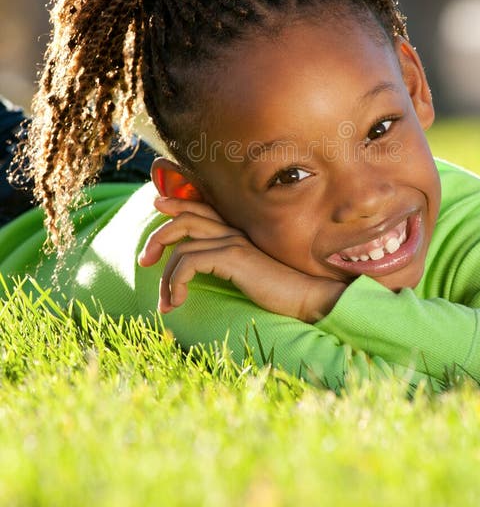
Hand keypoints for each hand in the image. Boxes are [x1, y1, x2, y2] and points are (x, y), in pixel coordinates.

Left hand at [137, 197, 344, 322]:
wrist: (308, 297)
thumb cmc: (280, 291)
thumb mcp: (247, 274)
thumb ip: (227, 263)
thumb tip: (199, 268)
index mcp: (237, 231)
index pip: (201, 207)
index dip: (176, 202)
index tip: (156, 207)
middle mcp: (233, 230)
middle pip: (185, 218)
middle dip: (158, 236)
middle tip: (144, 261)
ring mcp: (234, 241)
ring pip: (182, 245)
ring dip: (165, 276)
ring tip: (166, 303)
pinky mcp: (233, 257)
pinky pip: (189, 261)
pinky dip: (176, 282)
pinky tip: (179, 301)